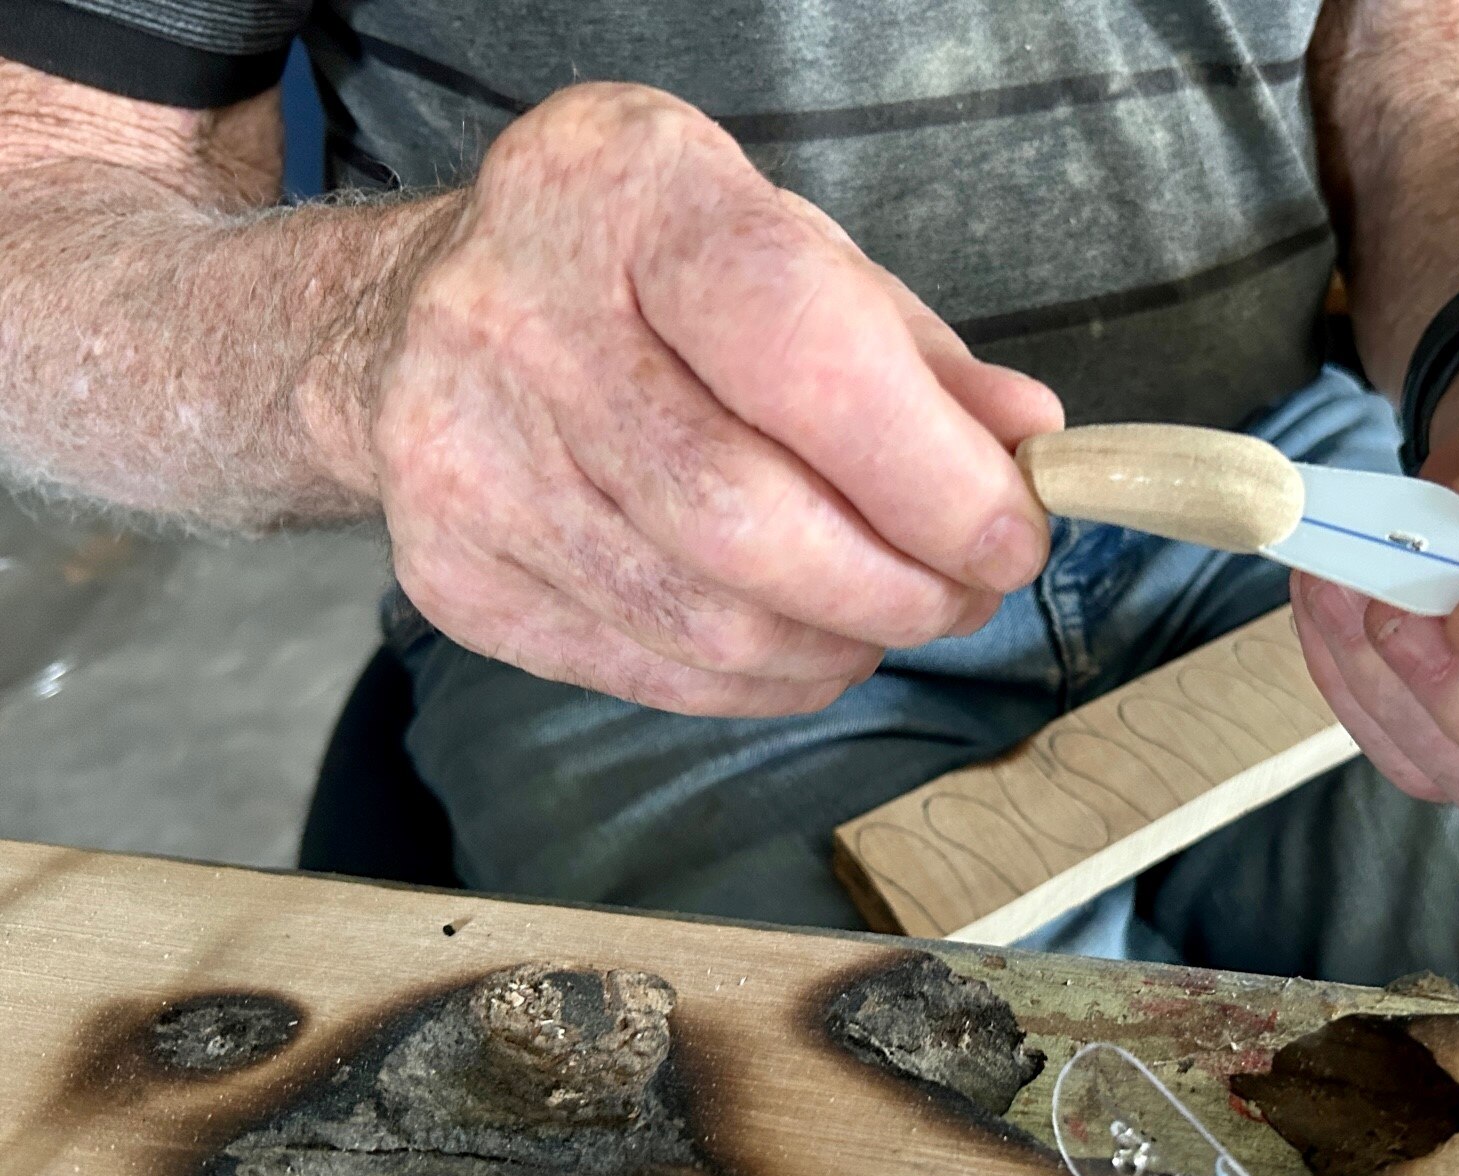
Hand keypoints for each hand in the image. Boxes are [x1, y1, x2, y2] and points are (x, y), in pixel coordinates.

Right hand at [366, 84, 1060, 714]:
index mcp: (622, 191)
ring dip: (839, 645)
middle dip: (896, 588)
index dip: (930, 474)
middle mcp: (513, 319)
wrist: (407, 323)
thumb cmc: (640, 278)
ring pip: (705, 621)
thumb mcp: (783, 250)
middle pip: (744, 518)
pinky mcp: (452, 578)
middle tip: (967, 595)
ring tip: (890, 613)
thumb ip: (910, 352)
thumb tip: (1029, 446)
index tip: (1011, 537)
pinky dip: (762, 680)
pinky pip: (653, 673)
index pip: (801, 353)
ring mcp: (462, 460)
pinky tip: (801, 641)